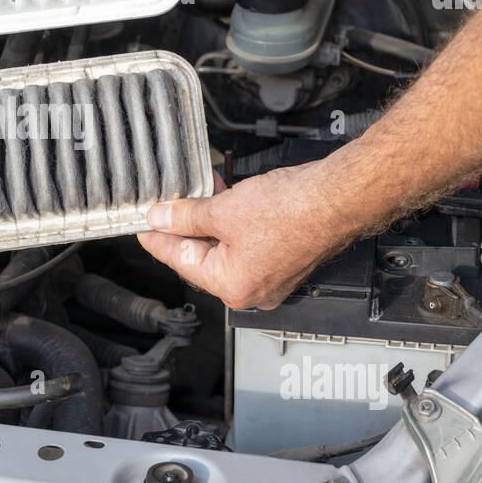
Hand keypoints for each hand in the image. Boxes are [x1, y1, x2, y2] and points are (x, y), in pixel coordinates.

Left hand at [137, 162, 357, 310]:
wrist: (339, 197)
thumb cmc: (294, 210)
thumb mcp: (224, 210)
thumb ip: (185, 216)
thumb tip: (160, 217)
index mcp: (232, 286)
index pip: (179, 261)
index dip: (157, 238)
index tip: (142, 225)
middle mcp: (252, 289)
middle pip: (202, 256)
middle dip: (184, 226)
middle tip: (166, 204)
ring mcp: (270, 276)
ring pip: (225, 247)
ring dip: (208, 219)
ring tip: (196, 193)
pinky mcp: (284, 258)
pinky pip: (246, 243)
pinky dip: (232, 221)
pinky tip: (224, 197)